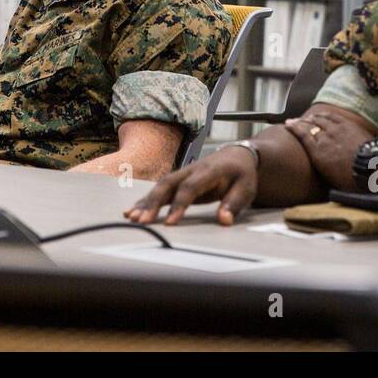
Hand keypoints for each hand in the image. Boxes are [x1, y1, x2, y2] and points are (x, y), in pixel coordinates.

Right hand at [124, 147, 257, 226]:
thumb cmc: (241, 174)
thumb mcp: (246, 189)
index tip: (170, 222)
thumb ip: (233, 204)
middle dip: (153, 203)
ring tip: (131, 218)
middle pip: (167, 184)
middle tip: (142, 220)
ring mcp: (182, 174)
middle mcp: (190, 170)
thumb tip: (224, 220)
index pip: (190, 188)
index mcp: (208, 171)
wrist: (236, 156)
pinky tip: (133, 211)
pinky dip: (145, 201)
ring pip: (160, 186)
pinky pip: (159, 190)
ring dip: (145, 202)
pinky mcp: (178, 181)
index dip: (179, 205)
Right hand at [285, 112, 358, 190]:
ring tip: (307, 117)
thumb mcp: (330, 179)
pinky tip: (322, 114)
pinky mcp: (347, 125)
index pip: (302, 135)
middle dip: (300, 122)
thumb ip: (322, 168)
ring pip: (320, 119)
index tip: (287, 124)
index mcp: (318, 153)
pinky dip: (325, 114)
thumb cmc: (352, 180)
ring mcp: (336, 130)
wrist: (372, 169)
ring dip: (312, 117)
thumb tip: (318, 170)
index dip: (294, 128)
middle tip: (294, 120)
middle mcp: (324, 139)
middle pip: (309, 126)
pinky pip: (333, 116)